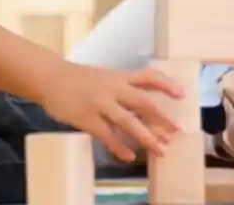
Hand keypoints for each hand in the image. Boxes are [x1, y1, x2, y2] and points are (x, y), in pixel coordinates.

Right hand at [41, 61, 183, 161]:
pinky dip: (119, 147)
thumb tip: (146, 104)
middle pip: (143, 102)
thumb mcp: (104, 76)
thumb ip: (123, 87)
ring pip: (128, 121)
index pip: (148, 76)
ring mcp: (100, 103)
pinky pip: (106, 135)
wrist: (50, 77)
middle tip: (176, 131)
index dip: (167, 84)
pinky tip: (129, 157)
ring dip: (146, 137)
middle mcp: (113, 88)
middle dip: (161, 118)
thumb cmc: (79, 78)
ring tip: (160, 150)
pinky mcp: (86, 118)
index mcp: (119, 76)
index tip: (183, 94)